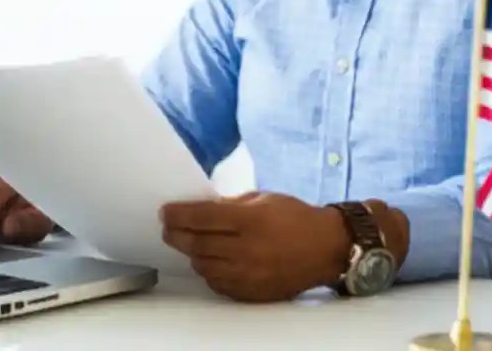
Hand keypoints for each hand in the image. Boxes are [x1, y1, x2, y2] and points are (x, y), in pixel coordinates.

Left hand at [161, 191, 349, 301]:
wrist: (326, 248)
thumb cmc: (296, 218)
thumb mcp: (263, 199)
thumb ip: (231, 205)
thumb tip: (201, 209)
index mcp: (250, 221)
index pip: (201, 218)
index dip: (178, 215)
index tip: (165, 212)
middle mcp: (247, 250)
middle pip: (197, 244)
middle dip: (177, 235)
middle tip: (169, 228)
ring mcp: (249, 274)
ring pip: (203, 267)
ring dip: (192, 254)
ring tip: (191, 244)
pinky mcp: (252, 292)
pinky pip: (218, 284)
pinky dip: (209, 272)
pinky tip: (210, 261)